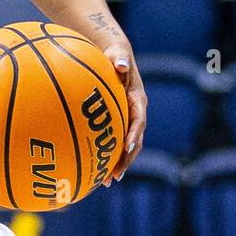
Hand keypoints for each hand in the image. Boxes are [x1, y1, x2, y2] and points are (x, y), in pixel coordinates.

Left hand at [99, 37, 146, 182]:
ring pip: (127, 147)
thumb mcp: (117, 54)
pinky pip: (116, 143)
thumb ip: (119, 59)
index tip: (126, 148)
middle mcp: (136, 113)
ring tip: (107, 181)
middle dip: (127, 159)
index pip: (138, 121)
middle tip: (116, 175)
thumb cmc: (115, 56)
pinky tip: (96, 171)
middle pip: (135, 141)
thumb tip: (121, 65)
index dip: (134, 135)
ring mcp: (128, 120)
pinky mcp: (120, 123)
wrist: (118, 58)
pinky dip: (110, 156)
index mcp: (138, 100)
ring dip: (119, 164)